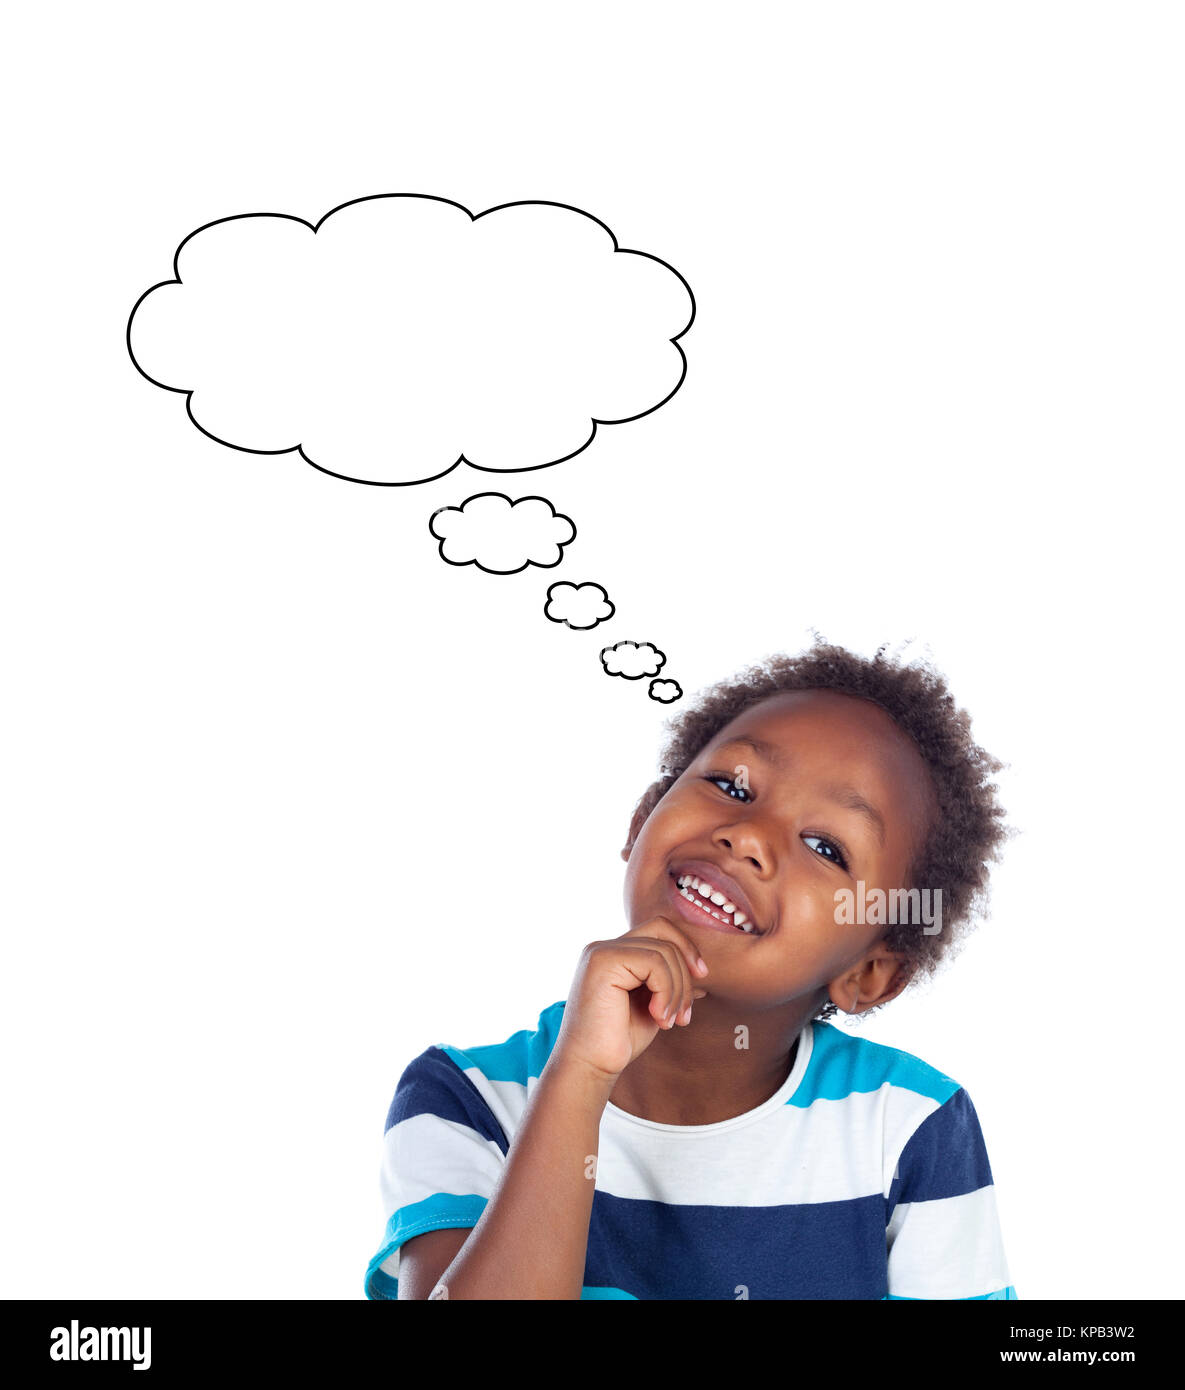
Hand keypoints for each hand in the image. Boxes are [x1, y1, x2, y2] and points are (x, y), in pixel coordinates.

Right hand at [552, 917, 708, 1081]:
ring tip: (670, 1021)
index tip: (701, 981)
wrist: (590, 1066)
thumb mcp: (654, 1005)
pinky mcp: (603, 961)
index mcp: (615, 954)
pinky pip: (653, 962)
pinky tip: (658, 1016)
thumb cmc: (619, 1040)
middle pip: (663, 931)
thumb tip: (700, 972)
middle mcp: (605, 946)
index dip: (685, 948)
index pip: (659, 929)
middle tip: (684, 1013)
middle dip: (686, 970)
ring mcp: (602, 951)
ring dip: (677, 989)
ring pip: (663, 950)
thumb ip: (670, 984)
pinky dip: (666, 991)